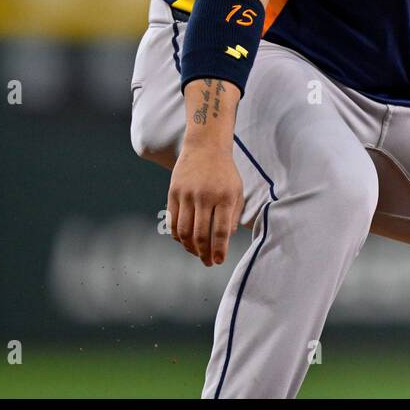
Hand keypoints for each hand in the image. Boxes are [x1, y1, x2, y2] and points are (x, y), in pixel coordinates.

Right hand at [167, 143, 242, 265]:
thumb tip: (226, 238)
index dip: (219, 250)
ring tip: (196, 253)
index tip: (218, 261)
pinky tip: (183, 240)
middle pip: (200, 234)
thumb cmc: (225, 172)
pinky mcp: (173, 192)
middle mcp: (205, 197)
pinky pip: (172, 220)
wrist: (206, 146)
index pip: (220, 231)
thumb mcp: (237, 190)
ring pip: (184, 231)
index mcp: (225, 197)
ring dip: (189, 247)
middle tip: (207, 262)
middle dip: (203, 253)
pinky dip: (176, 235)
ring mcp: (187, 194)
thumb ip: (234, 214)